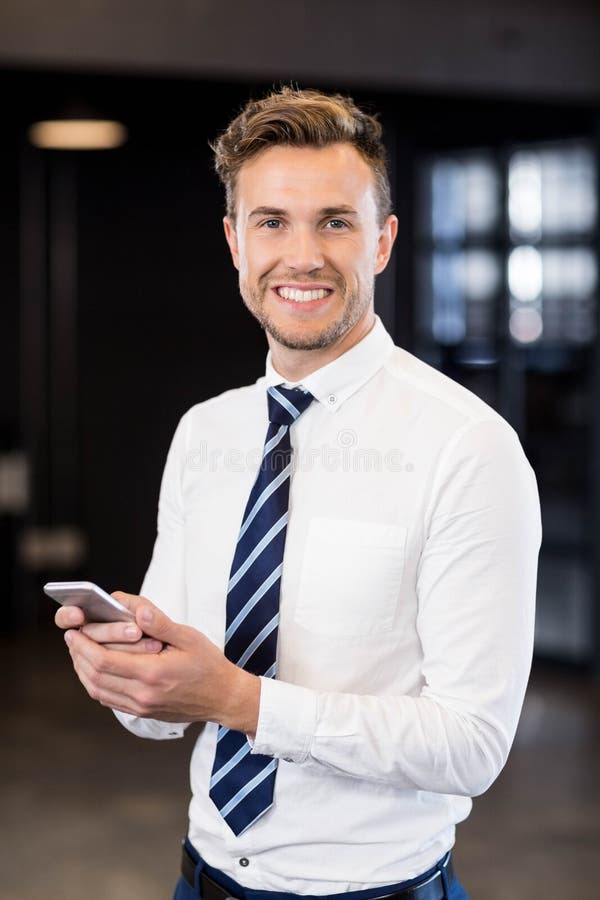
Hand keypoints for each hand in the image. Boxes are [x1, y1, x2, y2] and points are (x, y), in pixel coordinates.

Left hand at [63, 593, 259, 734]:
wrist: (223, 698)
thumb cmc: (208, 665)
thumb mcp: (189, 637)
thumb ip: (160, 624)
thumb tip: (136, 611)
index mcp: (152, 673)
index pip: (103, 661)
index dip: (83, 645)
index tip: (74, 631)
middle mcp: (143, 694)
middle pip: (94, 677)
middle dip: (78, 655)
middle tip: (73, 637)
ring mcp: (141, 707)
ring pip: (97, 691)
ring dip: (83, 670)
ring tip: (80, 651)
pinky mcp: (142, 713)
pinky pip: (108, 699)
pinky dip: (95, 683)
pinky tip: (96, 668)